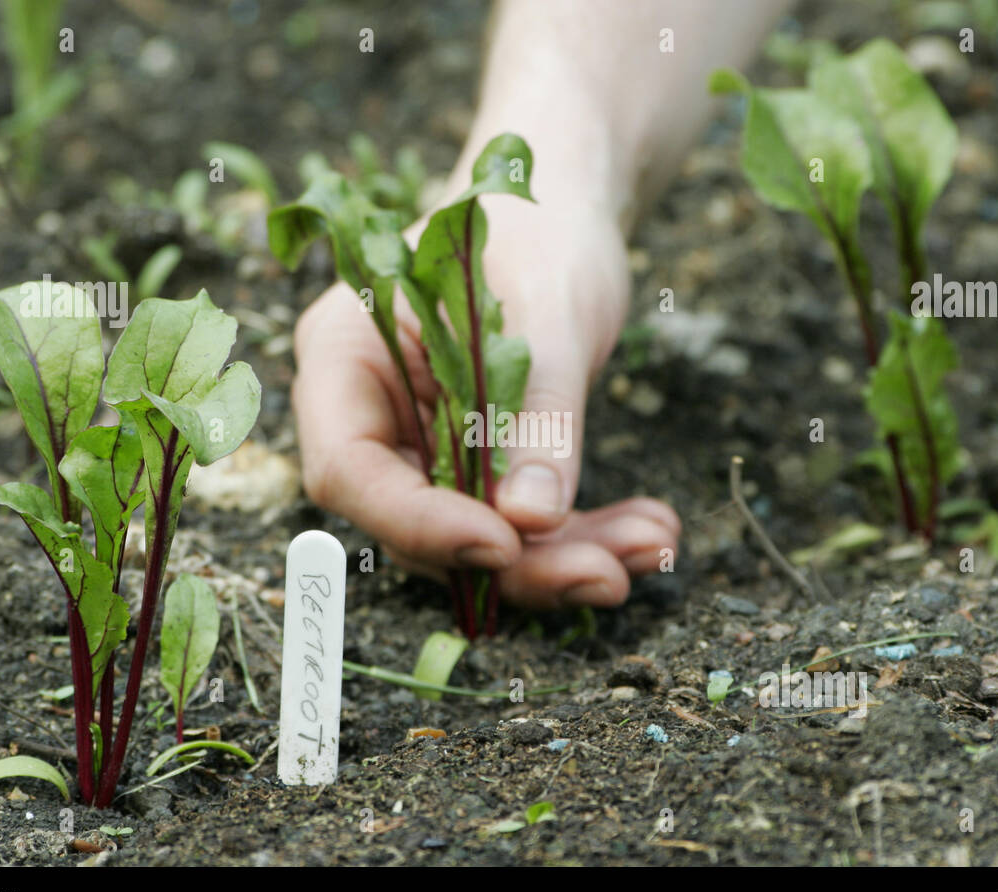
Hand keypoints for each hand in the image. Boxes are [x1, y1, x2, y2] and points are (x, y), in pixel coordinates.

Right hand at [292, 194, 678, 607]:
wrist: (564, 208)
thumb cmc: (542, 232)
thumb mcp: (549, 313)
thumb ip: (536, 413)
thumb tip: (532, 520)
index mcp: (346, 354)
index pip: (351, 467)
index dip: (419, 522)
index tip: (504, 546)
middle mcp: (370, 411)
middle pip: (417, 519)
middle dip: (516, 561)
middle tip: (606, 576)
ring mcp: (420, 443)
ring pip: (475, 534)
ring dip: (563, 555)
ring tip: (651, 545)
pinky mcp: (472, 464)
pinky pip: (516, 520)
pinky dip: (580, 533)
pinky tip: (647, 530)